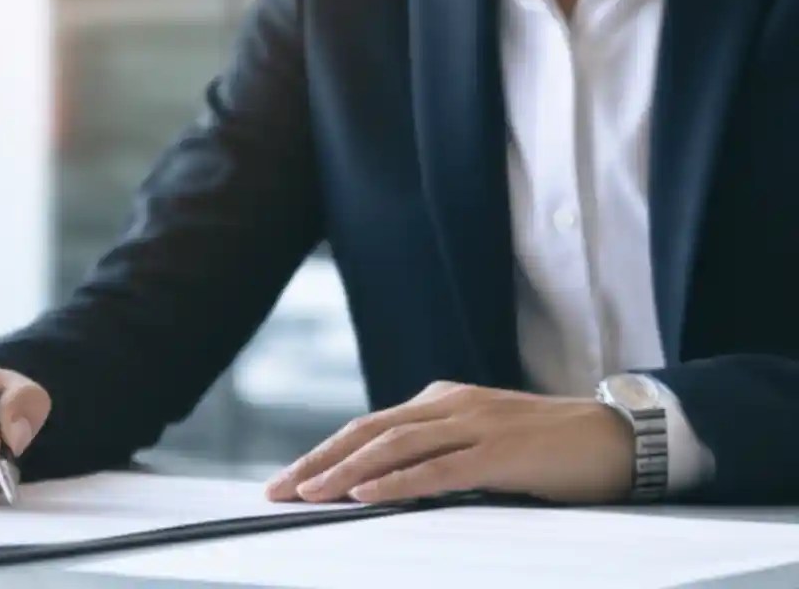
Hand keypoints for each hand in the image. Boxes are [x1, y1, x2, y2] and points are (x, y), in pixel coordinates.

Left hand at [266, 381, 633, 505]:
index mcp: (443, 401)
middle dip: (318, 461)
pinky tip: (366, 496)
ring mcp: (475, 425)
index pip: (370, 426)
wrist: (619, 438)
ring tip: (308, 494)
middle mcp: (451, 405)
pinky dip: (397, 483)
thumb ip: (441, 451)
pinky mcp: (500, 453)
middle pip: (369, 431)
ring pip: (394, 446)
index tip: (289, 479)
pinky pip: (438, 469)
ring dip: (345, 472)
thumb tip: (388, 481)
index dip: (325, 452)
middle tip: (278, 490)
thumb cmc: (549, 448)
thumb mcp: (483, 441)